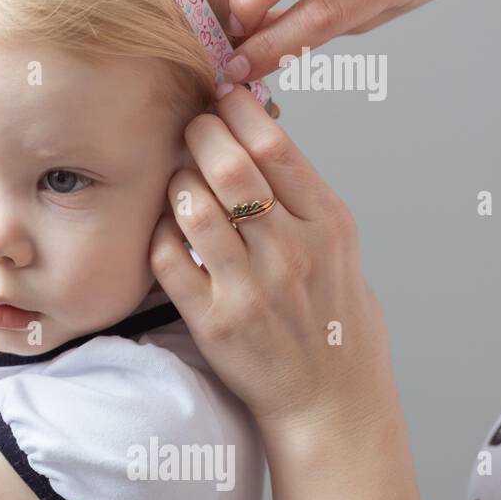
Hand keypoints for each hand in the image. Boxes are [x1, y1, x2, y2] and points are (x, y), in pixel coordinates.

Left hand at [148, 86, 396, 435]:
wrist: (332, 402)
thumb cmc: (334, 320)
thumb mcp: (342, 250)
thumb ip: (304, 199)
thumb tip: (259, 135)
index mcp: (329, 225)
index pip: (275, 145)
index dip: (237, 110)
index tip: (219, 97)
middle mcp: (292, 252)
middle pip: (230, 167)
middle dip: (198, 135)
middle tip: (187, 129)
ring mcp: (250, 288)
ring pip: (192, 207)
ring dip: (175, 183)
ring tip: (177, 181)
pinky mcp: (213, 321)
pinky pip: (167, 258)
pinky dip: (158, 232)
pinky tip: (164, 228)